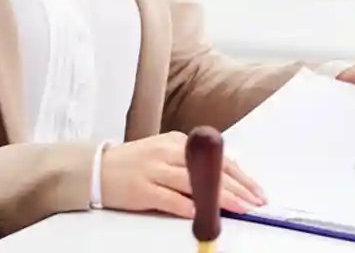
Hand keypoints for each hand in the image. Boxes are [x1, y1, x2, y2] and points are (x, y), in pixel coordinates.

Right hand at [100, 131, 266, 217]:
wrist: (99, 168)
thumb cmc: (136, 163)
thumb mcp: (167, 154)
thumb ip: (192, 164)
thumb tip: (225, 179)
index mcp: (178, 142)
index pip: (217, 159)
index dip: (240, 176)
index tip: (255, 190)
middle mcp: (168, 152)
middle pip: (210, 170)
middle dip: (237, 188)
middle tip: (254, 201)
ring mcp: (154, 169)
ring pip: (194, 183)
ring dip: (219, 197)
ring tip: (238, 208)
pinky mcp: (141, 188)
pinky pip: (168, 198)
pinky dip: (185, 206)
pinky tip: (200, 213)